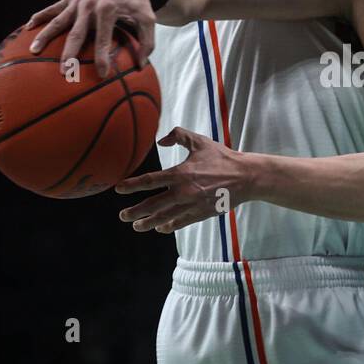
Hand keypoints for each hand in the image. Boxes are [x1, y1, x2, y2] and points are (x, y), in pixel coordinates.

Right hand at [26, 0, 154, 76]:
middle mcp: (90, 6)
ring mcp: (78, 2)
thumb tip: (141, 65)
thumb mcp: (148, 17)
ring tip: (33, 50)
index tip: (102, 75)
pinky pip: (53, 8)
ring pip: (58, 21)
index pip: (103, 39)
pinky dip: (40, 16)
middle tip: (64, 72)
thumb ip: (147, 41)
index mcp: (108, 11)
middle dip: (69, 54)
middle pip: (76, 34)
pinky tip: (27, 27)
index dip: (102, 58)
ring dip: (45, 35)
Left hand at [116, 127, 253, 232]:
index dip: (133, 185)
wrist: (245, 177)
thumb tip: (160, 141)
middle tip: (123, 216)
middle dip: (136, 211)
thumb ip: (178, 135)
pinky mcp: (201, 213)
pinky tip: (160, 228)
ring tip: (137, 226)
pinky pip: (181, 222)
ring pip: (165, 217)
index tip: (119, 189)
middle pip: (153, 204)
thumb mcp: (200, 141)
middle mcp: (184, 191)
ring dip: (148, 223)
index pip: (150, 180)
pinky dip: (169, 226)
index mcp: (181, 173)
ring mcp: (192, 204)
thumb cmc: (221, 157)